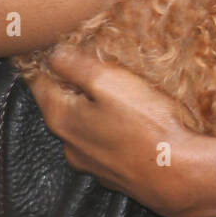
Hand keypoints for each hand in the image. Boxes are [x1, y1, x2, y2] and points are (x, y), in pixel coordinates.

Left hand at [28, 45, 215, 216]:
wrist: (176, 173)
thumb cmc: (144, 124)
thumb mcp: (108, 82)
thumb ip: (75, 65)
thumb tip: (52, 53)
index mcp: (62, 118)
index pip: (39, 83)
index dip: (45, 61)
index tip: (54, 44)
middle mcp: (70, 144)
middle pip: (61, 104)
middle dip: (72, 83)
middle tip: (90, 60)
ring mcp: (91, 162)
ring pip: (84, 124)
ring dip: (93, 106)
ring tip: (116, 89)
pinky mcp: (113, 172)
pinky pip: (104, 141)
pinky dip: (110, 126)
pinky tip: (131, 119)